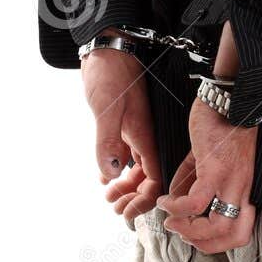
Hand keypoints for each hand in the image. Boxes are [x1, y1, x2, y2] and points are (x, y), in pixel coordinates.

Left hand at [82, 43, 160, 226]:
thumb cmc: (110, 73)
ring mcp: (136, 133)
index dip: (144, 201)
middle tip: (114, 208)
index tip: (126, 213)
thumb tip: (109, 173)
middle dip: (134, 198)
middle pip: (149, 179)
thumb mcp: (106, 108)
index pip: (155, 180)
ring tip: (109, 197)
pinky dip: (118, 170)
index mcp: (147, 137)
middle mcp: (145, 138)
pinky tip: (105, 176)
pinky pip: (128, 156)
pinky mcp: (126, 126)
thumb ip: (108, 141)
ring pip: (138, 169)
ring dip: (126, 186)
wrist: (108, 48)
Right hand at [156, 99, 256, 252]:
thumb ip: (191, 179)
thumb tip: (173, 199)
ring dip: (189, 230)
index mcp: (243, 188)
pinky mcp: (216, 169)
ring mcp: (231, 181)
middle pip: (236, 237)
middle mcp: (242, 188)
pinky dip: (178, 208)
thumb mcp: (206, 159)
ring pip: (218, 227)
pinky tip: (166, 200)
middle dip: (205, 245)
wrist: (228, 97)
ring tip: (170, 219)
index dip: (218, 243)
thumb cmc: (219, 123)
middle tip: (182, 234)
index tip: (195, 235)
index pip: (243, 231)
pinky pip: (197, 202)